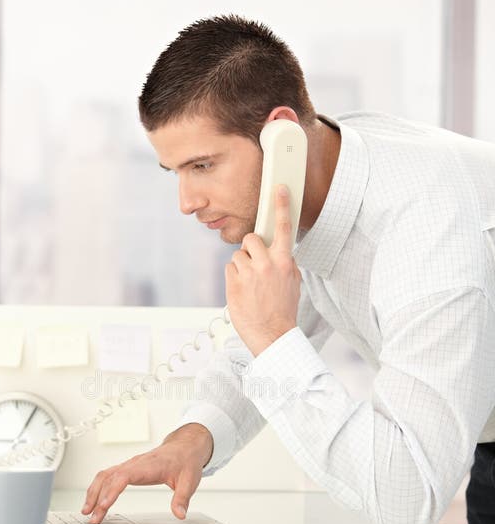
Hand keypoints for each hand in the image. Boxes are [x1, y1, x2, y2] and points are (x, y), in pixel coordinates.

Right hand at [81, 423, 212, 523]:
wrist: (184, 447)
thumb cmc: (185, 461)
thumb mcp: (189, 481)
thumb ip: (182, 498)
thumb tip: (179, 514)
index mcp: (148, 466)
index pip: (123, 477)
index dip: (111, 491)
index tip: (103, 505)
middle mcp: (135, 464)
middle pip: (108, 477)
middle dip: (96, 497)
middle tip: (92, 516)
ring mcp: (129, 466)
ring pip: (104, 475)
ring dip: (93, 492)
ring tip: (87, 511)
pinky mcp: (128, 469)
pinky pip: (108, 476)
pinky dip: (98, 488)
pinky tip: (95, 500)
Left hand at [225, 185, 300, 356]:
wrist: (272, 335)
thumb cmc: (283, 311)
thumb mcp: (292, 284)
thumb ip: (285, 264)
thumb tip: (279, 252)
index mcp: (284, 262)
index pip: (283, 228)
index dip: (281, 206)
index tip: (279, 189)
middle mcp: (267, 264)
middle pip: (251, 239)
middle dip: (250, 249)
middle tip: (254, 266)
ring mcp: (249, 273)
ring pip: (238, 256)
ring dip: (241, 267)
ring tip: (250, 286)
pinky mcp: (234, 283)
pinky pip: (230, 269)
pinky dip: (233, 278)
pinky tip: (242, 292)